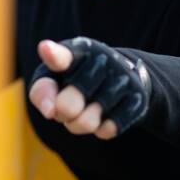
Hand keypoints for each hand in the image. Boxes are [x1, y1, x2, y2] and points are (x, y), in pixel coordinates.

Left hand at [27, 36, 150, 138]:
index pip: (62, 56)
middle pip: (67, 106)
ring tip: (83, 111)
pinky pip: (108, 130)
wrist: (125, 77)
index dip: (53, 55)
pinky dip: (101, 129)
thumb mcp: (54, 77)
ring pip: (87, 123)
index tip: (46, 50)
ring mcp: (123, 79)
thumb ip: (42, 91)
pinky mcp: (137, 100)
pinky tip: (104, 115)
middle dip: (62, 114)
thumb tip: (50, 111)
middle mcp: (102, 61)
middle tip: (65, 108)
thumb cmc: (77, 78)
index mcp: (77, 51)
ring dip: (78, 124)